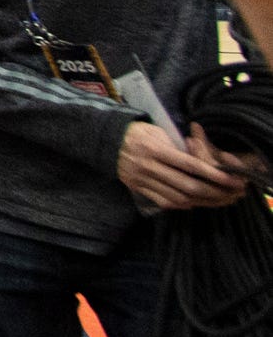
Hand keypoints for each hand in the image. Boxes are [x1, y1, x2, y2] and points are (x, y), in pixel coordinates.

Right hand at [117, 119, 248, 210]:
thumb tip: (201, 160)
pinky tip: (193, 202)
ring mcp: (142, 180)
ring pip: (177, 197)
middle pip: (186, 186)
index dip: (212, 174)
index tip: (230, 180)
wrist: (106, 140)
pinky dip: (182, 204)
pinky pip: (163, 202)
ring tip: (217, 201)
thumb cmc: (138, 132)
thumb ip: (178, 147)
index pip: (189, 165)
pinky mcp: (138, 188)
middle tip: (230, 194)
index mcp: (155, 149)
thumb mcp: (158, 132)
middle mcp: (149, 167)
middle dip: (212, 192)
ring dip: (200, 202)